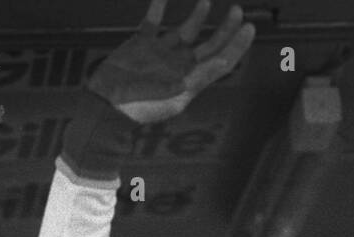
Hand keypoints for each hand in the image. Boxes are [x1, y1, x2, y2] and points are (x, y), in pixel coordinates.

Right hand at [87, 0, 254, 123]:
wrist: (104, 107)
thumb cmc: (138, 109)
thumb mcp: (173, 98)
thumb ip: (199, 78)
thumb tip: (224, 61)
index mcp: (189, 80)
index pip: (221, 61)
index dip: (237, 45)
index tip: (249, 28)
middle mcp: (178, 65)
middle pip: (209, 44)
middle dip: (225, 28)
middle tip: (237, 12)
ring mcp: (160, 54)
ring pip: (185, 30)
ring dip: (197, 16)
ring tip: (206, 3)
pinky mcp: (140, 44)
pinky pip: (152, 21)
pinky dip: (158, 7)